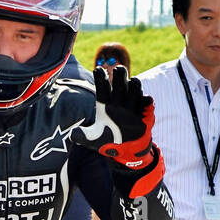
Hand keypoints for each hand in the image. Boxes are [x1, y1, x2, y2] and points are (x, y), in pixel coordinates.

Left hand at [70, 66, 162, 196]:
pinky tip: (146, 101)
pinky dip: (147, 101)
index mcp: (105, 103)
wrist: (127, 149)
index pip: (102, 87)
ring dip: (134, 84)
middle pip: (120, 80)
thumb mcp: (94, 140)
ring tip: (133, 83)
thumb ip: (83, 136)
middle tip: (119, 70)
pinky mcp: (144, 111)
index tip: (98, 70)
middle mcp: (119, 100)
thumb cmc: (109, 140)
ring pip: (134, 86)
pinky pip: (147, 102)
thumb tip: (72, 134)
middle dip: (120, 74)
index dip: (100, 78)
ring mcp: (132, 104)